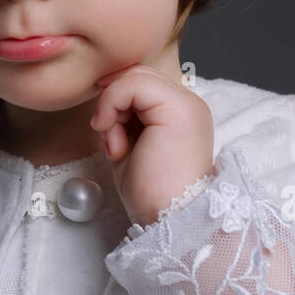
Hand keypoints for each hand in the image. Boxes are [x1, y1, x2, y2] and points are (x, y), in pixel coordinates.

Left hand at [89, 65, 214, 226]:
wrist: (171, 221)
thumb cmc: (151, 194)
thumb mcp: (131, 145)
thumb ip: (124, 117)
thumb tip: (106, 92)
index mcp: (180, 112)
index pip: (140, 82)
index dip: (116, 99)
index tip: (109, 135)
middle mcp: (188, 102)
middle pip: (137, 73)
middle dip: (113, 101)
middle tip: (112, 140)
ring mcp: (186, 103)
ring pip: (134, 75)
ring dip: (112, 107)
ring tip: (117, 146)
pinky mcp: (178, 108)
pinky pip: (134, 84)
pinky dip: (113, 106)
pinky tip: (116, 141)